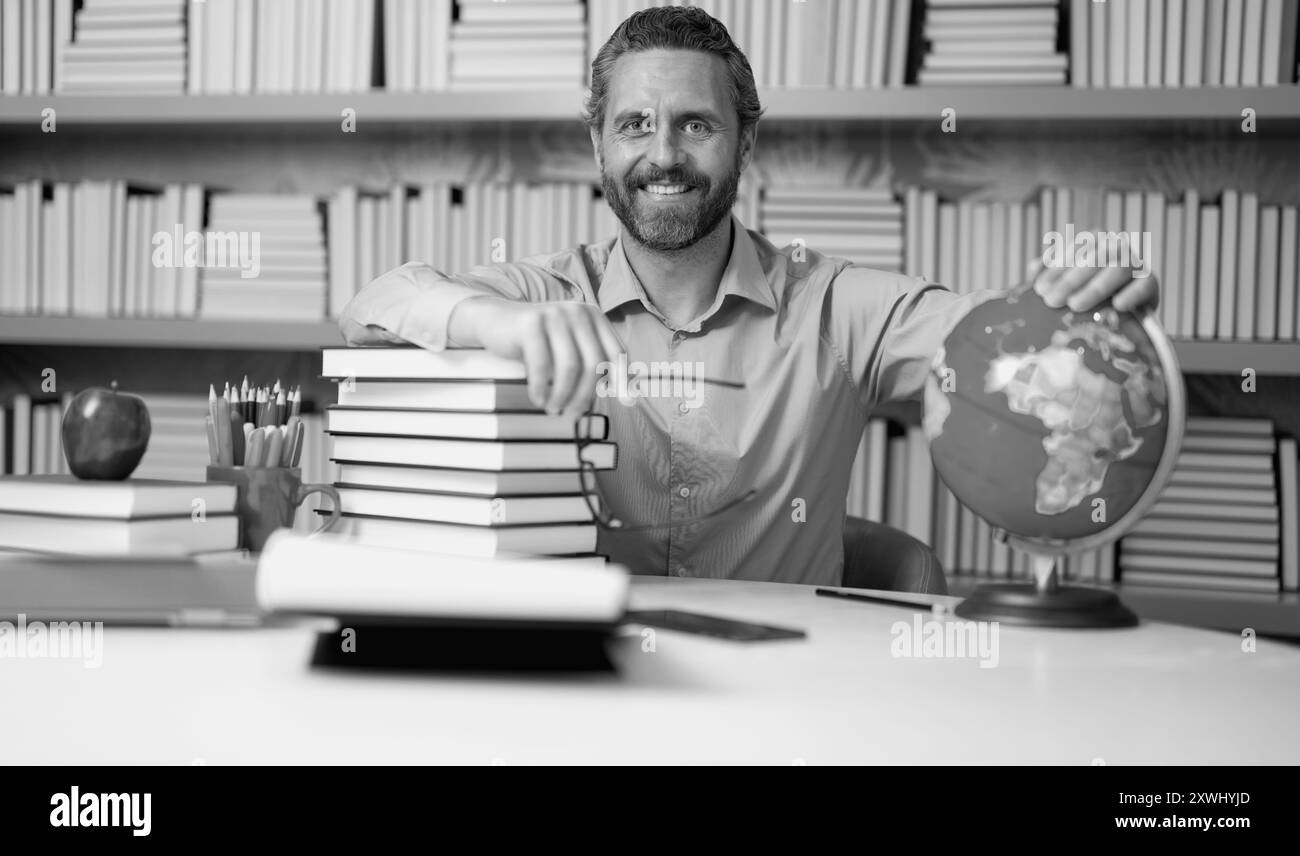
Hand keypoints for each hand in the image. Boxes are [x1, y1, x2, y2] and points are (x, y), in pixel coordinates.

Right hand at [462, 298, 623, 420]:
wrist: (494, 320)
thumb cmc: (536, 342)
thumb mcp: (568, 347)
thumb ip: (592, 365)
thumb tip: (628, 398)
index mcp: (593, 317)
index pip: (617, 351)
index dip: (623, 379)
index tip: (628, 404)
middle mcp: (578, 312)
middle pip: (595, 363)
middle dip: (586, 395)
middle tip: (573, 414)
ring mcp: (555, 315)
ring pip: (570, 367)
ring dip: (563, 395)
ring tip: (554, 409)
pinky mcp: (531, 323)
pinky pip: (542, 365)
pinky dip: (540, 388)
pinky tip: (538, 399)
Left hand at [1030, 231, 1158, 314]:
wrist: (1120, 316)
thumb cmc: (1085, 296)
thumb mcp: (1064, 285)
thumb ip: (1047, 274)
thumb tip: (1034, 267)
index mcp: (1094, 242)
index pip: (1075, 250)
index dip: (1056, 269)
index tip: (1039, 289)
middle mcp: (1116, 247)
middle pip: (1094, 257)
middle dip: (1069, 280)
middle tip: (1051, 301)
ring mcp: (1135, 264)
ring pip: (1119, 268)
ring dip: (1095, 287)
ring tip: (1075, 305)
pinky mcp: (1150, 283)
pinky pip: (1146, 284)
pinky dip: (1132, 294)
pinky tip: (1117, 306)